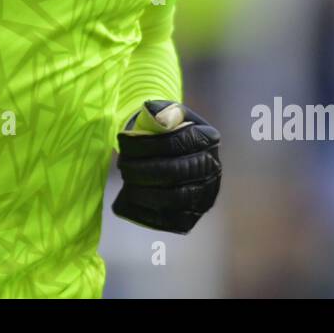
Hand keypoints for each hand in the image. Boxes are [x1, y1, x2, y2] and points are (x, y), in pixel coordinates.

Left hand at [112, 100, 221, 233]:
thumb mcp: (163, 112)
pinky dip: (143, 211)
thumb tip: (159, 119)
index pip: (177, 141)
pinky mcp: (190, 218)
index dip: (146, 143)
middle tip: (122, 165)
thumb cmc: (162, 131)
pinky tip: (127, 198)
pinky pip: (166, 221)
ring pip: (172, 198)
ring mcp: (204, 196)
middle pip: (174, 172)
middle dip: (141, 168)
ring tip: (125, 180)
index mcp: (208, 138)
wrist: (170, 155)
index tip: (121, 141)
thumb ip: (160, 111)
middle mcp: (212, 169)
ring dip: (141, 190)